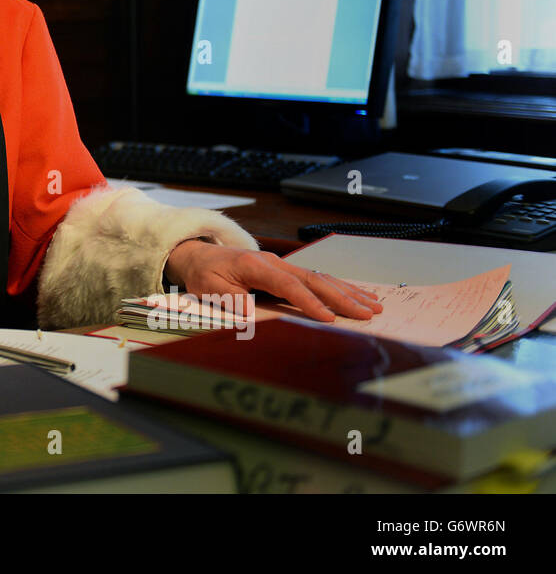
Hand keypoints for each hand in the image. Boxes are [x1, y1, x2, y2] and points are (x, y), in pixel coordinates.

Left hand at [163, 240, 382, 322]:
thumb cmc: (205, 273)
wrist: (200, 254)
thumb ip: (230, 299)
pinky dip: (338, 287)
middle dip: (343, 297)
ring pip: (321, 277)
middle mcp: (274, 262)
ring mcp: (282, 264)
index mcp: (256, 266)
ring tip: (373, 305)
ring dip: (347, 292)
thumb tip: (251, 314)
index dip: (309, 302)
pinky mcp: (285, 269)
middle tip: (368, 313)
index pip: (289, 286)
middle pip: (314, 279)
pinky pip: (316, 278)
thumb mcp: (209, 287)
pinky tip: (356, 295)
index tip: (328, 318)